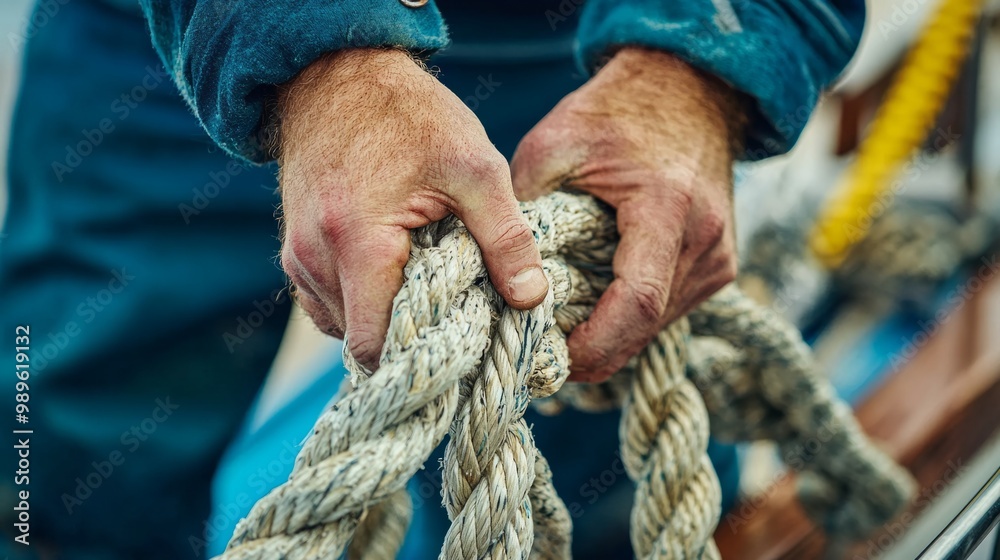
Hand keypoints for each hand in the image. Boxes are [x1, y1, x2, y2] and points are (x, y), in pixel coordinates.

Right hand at [278, 48, 547, 369]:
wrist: (339, 73)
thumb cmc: (411, 116)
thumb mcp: (475, 167)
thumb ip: (506, 237)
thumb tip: (532, 299)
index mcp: (357, 243)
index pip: (374, 347)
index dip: (419, 360)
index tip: (459, 349)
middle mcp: (313, 259)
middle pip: (361, 342)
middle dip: (408, 340)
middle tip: (453, 311)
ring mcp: (298, 256)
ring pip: (343, 326)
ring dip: (385, 319)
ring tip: (426, 282)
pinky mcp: (295, 250)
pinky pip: (328, 304)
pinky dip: (363, 302)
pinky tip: (397, 272)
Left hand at [510, 48, 745, 381]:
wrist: (689, 89)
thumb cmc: (616, 111)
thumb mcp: (555, 142)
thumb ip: (524, 206)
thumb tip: (497, 273)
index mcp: (668, 208)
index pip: (635, 304)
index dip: (594, 346)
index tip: (552, 361)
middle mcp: (705, 241)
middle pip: (646, 326)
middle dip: (595, 351)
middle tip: (543, 358)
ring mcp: (719, 256)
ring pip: (659, 325)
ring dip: (613, 337)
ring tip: (562, 331)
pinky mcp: (719, 263)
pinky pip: (670, 307)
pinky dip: (631, 316)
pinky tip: (595, 305)